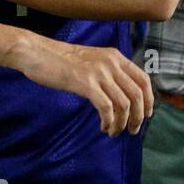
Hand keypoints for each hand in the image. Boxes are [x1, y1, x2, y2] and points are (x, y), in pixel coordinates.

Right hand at [12, 35, 152, 136]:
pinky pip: (106, 108)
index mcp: (114, 56)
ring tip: (114, 131)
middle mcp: (111, 63)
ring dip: (122, 123)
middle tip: (132, 130)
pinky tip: (103, 127)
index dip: (150, 100)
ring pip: (124, 105)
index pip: (143, 80)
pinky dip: (109, 122)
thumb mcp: (90, 59)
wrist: (34, 52)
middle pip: (137, 95)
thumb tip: (120, 93)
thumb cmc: (57, 58)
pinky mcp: (85, 83)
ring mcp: (98, 73)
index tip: (146, 115)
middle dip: (138, 117)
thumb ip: (107, 71)